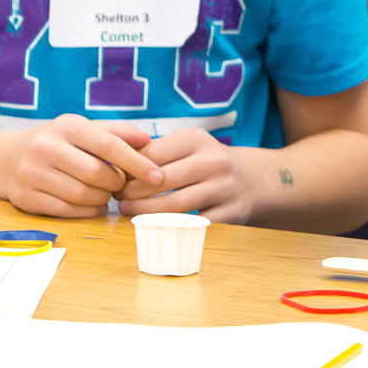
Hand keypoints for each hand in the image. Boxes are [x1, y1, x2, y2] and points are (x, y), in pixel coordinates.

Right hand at [0, 115, 162, 217]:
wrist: (9, 158)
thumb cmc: (60, 142)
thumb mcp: (85, 130)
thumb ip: (117, 132)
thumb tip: (147, 139)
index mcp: (66, 126)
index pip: (108, 145)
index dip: (136, 162)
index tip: (157, 175)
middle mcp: (45, 147)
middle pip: (96, 174)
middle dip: (115, 183)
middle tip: (120, 184)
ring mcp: (32, 173)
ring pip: (82, 195)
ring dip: (102, 199)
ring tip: (105, 193)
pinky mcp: (25, 197)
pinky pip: (67, 211)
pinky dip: (87, 212)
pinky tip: (91, 205)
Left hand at [117, 127, 255, 223]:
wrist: (252, 178)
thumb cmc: (206, 161)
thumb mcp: (186, 145)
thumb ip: (155, 150)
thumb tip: (115, 160)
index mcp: (197, 139)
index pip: (152, 155)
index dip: (129, 169)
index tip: (115, 178)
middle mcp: (213, 161)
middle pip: (161, 181)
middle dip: (133, 192)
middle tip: (118, 198)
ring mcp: (223, 188)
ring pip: (174, 207)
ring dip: (145, 213)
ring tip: (128, 212)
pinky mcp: (230, 213)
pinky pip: (192, 226)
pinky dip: (169, 228)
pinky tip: (153, 227)